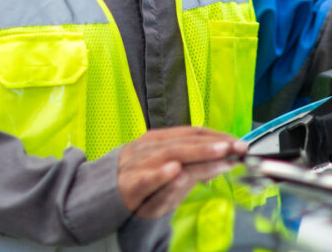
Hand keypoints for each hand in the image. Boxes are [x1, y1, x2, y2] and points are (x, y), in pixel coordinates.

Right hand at [117, 126, 246, 218]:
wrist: (92, 197)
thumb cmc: (132, 182)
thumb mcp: (162, 170)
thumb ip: (188, 166)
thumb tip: (219, 163)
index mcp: (157, 140)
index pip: (192, 133)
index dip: (217, 135)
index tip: (240, 143)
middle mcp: (148, 147)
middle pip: (185, 141)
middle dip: (214, 144)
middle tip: (238, 147)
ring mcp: (137, 165)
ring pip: (170, 156)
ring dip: (198, 154)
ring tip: (221, 152)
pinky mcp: (126, 186)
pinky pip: (144, 179)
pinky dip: (160, 174)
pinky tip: (175, 170)